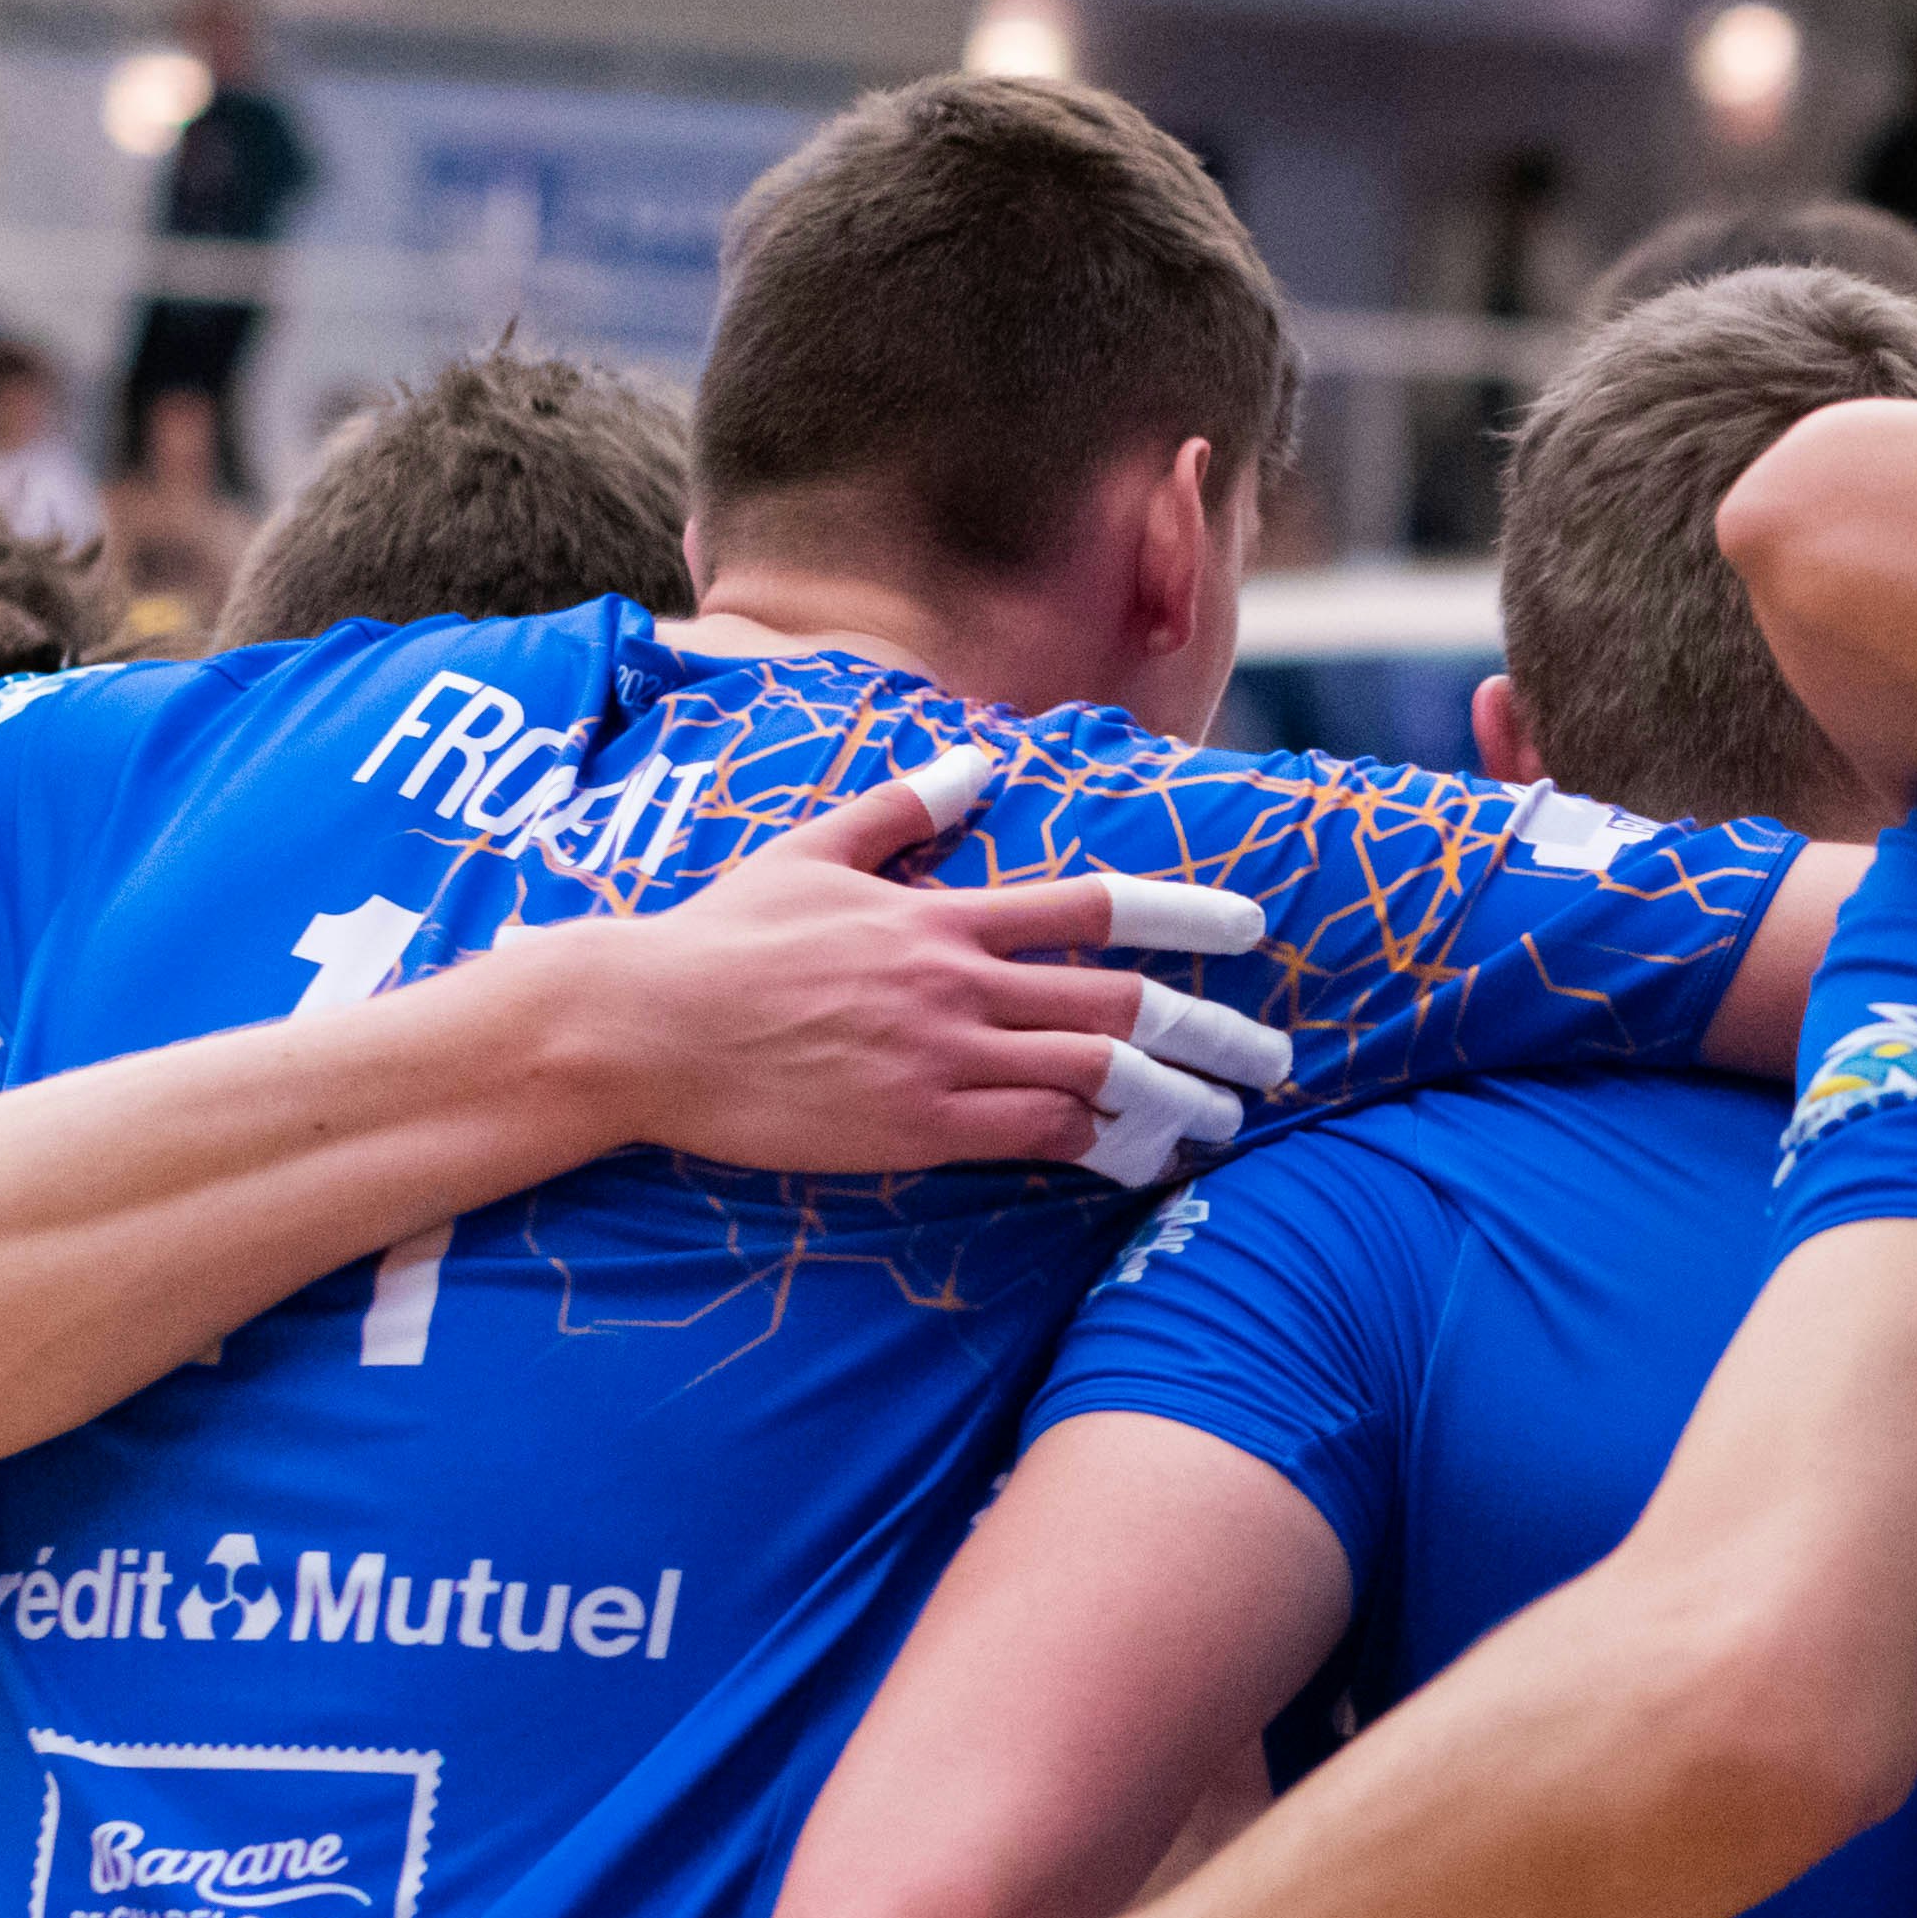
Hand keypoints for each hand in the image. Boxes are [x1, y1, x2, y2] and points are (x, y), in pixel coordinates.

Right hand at [510, 748, 1292, 1184]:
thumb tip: (979, 758)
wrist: (643, 1027)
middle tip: (1273, 1056)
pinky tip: (1137, 1160)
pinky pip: (1034, 1136)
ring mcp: (940, 1056)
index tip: (1249, 926)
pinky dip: (1097, 1145)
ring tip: (1223, 1120)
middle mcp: (956, 981)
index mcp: (938, 914)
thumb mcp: (810, 850)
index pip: (1090, 906)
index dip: (1181, 914)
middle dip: (1210, 1029)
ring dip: (1173, 1099)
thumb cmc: (718, 939)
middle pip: (1117, 1002)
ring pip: (1093, 1074)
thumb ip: (903, 810)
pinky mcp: (915, 1125)